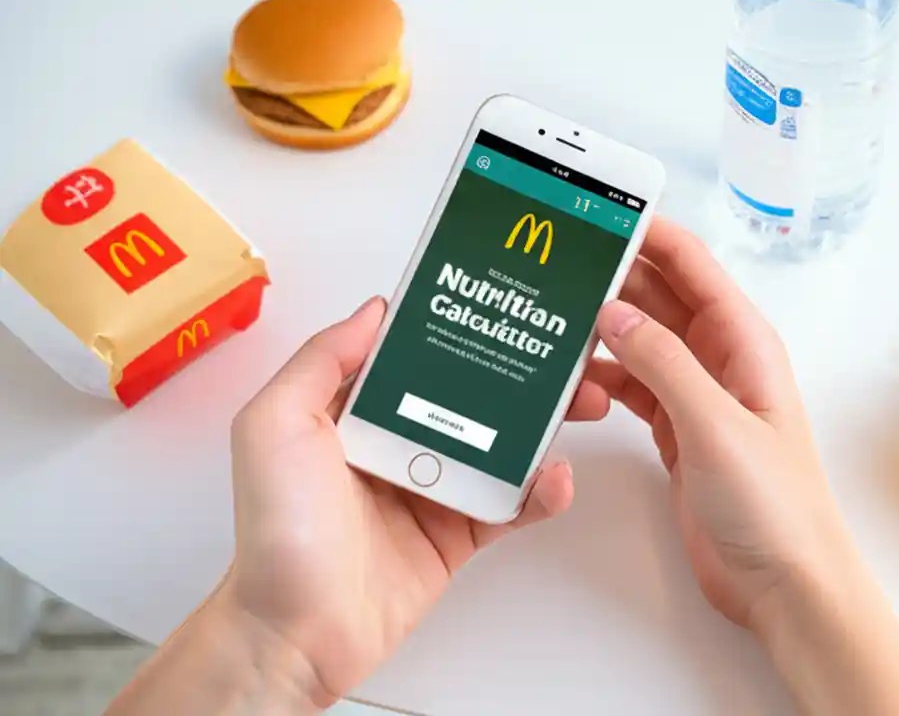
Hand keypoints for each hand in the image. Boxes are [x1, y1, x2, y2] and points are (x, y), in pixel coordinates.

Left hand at [220, 297, 609, 705]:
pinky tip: (557, 477)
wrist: (297, 630)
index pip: (417, 356)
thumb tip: (376, 311)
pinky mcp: (458, 535)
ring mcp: (433, 489)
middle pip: (473, 394)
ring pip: (502, 443)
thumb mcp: (275, 425)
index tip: (505, 305)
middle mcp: (398, 442)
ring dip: (545, 423)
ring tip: (586, 404)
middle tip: (568, 356)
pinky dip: (541, 492)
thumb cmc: (278, 530)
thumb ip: (322, 361)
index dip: (460, 328)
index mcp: (355, 411)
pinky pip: (510, 504)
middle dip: (523, 372)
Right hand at [592, 219, 898, 714]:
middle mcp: (720, 359)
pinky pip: (633, 386)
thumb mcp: (715, 424)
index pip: (690, 263)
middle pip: (658, 296)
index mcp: (743, 341)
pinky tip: (571, 377)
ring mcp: (698, 395)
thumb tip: (614, 310)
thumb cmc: (774, 505)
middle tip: (554, 262)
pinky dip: (603, 379)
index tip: (595, 211)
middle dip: (611, 275)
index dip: (646, 231)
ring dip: (601, 330)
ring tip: (551, 318)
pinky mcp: (677, 431)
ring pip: (640, 341)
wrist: (786, 582)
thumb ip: (664, 363)